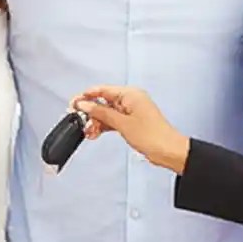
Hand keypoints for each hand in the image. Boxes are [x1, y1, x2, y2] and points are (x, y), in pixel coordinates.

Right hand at [70, 86, 190, 174]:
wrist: (168, 151)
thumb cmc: (153, 135)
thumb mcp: (122, 123)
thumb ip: (101, 113)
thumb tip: (85, 104)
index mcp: (130, 94)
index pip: (102, 90)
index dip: (86, 96)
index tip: (74, 103)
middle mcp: (130, 100)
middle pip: (103, 101)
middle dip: (90, 111)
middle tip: (78, 119)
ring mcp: (130, 112)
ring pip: (107, 112)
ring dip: (96, 121)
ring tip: (87, 131)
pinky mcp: (131, 122)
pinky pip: (113, 120)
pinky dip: (104, 126)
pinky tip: (95, 133)